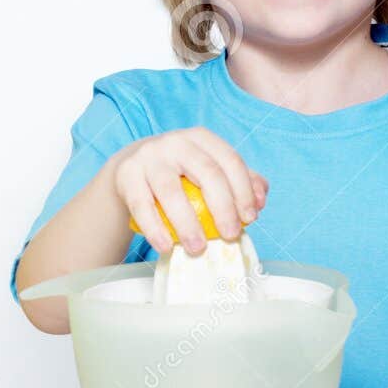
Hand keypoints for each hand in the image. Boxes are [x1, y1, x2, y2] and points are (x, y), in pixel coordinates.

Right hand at [111, 127, 267, 255]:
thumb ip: (238, 180)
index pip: (230, 161)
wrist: (132, 169)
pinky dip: (155, 229)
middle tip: (230, 236)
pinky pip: (141, 205)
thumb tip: (260, 199)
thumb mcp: (208, 169)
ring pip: (171, 190)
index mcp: (201, 138)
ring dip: (187, 223)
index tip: (250, 219)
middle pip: (206, 173)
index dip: (243, 190)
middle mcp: (175, 142)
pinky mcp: (127, 175)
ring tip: (197, 248)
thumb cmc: (179, 173)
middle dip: (223, 208)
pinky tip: (165, 246)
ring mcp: (149, 157)